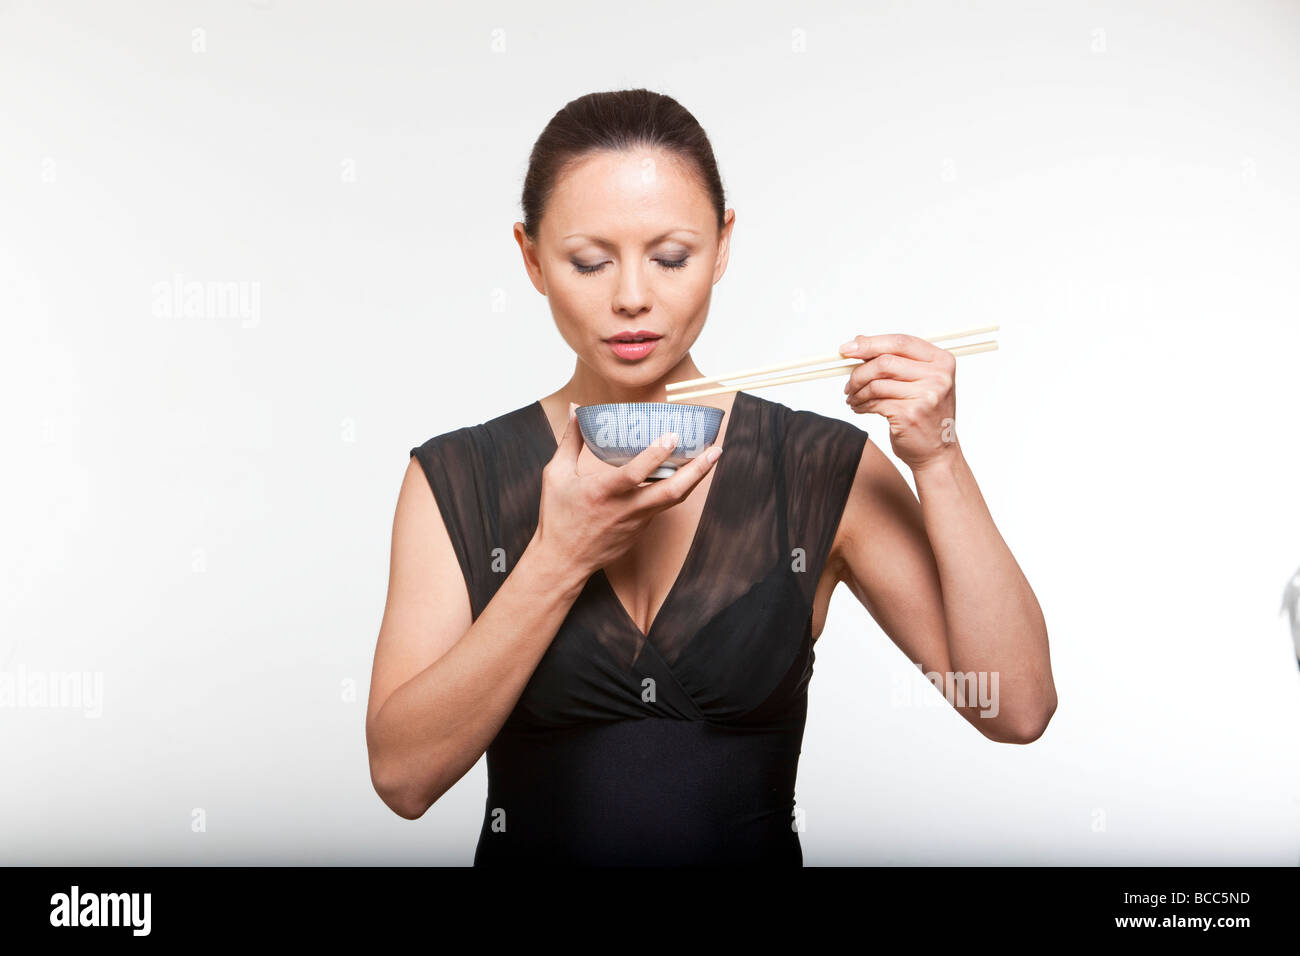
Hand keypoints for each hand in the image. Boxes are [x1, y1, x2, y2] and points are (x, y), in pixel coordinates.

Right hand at [532, 403, 723, 578]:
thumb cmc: (558, 517)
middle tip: (716, 450)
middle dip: (698, 470)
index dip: (657, 454)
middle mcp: (625, 508)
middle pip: (672, 491)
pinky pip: (663, 506)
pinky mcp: (641, 530)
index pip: (635, 473)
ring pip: (674, 499)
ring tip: (710, 457)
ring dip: (695, 478)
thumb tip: (575, 409)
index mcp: (603, 491)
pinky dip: (677, 488)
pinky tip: (685, 473)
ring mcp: (637, 521)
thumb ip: (571, 440)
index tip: (674, 436)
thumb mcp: (556, 474)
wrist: (563, 561)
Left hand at [838, 333, 959, 472]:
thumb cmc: (926, 415)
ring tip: (853, 399)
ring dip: (857, 392)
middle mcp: (938, 376)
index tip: (847, 349)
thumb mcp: (919, 381)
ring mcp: (926, 395)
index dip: (870, 343)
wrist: (937, 452)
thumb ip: (895, 359)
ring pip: (876, 383)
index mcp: (942, 361)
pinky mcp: (911, 414)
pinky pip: (875, 402)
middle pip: (885, 361)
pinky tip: (861, 408)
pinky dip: (862, 405)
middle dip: (859, 372)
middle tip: (849, 384)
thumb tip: (859, 340)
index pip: (900, 342)